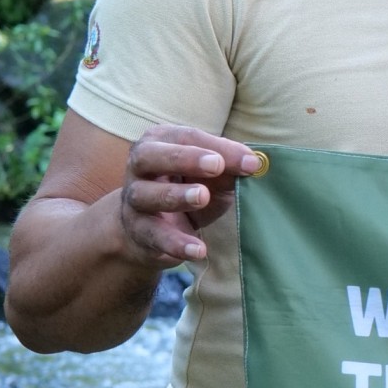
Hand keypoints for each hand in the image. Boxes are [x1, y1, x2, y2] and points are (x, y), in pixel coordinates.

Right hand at [116, 125, 265, 264]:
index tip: (249, 162)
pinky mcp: (137, 231)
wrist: (155, 231)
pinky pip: (153, 235)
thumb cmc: (188, 189)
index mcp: (160, 142)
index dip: (218, 148)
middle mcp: (139, 167)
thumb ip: (229, 168)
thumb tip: (254, 164)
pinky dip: (176, 243)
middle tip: (216, 166)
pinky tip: (198, 249)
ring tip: (202, 197)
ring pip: (144, 195)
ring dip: (175, 195)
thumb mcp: (211, 176)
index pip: (187, 138)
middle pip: (150, 156)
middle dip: (184, 159)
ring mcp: (133, 200)